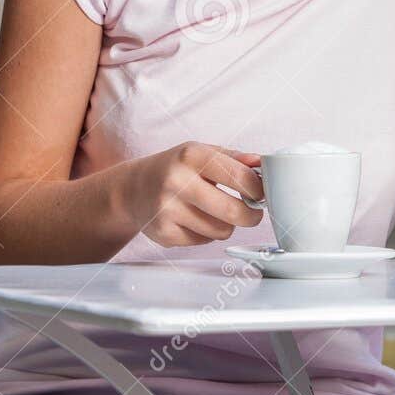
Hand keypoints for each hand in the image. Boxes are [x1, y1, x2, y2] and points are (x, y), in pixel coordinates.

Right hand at [126, 141, 264, 247]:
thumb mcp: (201, 152)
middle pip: (234, 212)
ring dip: (226, 224)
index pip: (241, 177)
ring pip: (221, 231)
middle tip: (252, 212)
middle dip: (251, 215)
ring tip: (215, 211)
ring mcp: (168, 210)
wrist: (132, 189)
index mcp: (192, 156)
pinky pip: (204, 242)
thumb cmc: (174, 168)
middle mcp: (177, 182)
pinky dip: (206, 234)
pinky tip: (193, 219)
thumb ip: (234, 158)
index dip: (259, 189)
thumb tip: (261, 162)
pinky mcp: (164, 234)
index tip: (261, 193)